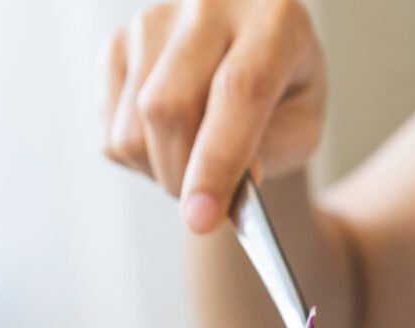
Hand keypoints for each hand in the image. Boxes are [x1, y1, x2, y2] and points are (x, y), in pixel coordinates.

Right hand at [99, 0, 325, 231]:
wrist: (255, 57)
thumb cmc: (287, 96)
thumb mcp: (303, 127)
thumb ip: (273, 151)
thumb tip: (227, 182)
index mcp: (272, 18)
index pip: (238, 91)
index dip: (218, 162)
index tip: (203, 219)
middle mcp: (207, 4)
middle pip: (169, 108)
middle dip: (183, 178)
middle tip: (207, 206)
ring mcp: (152, 19)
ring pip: (133, 127)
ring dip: (162, 173)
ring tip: (198, 164)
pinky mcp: (117, 44)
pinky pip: (111, 131)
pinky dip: (141, 160)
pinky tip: (172, 142)